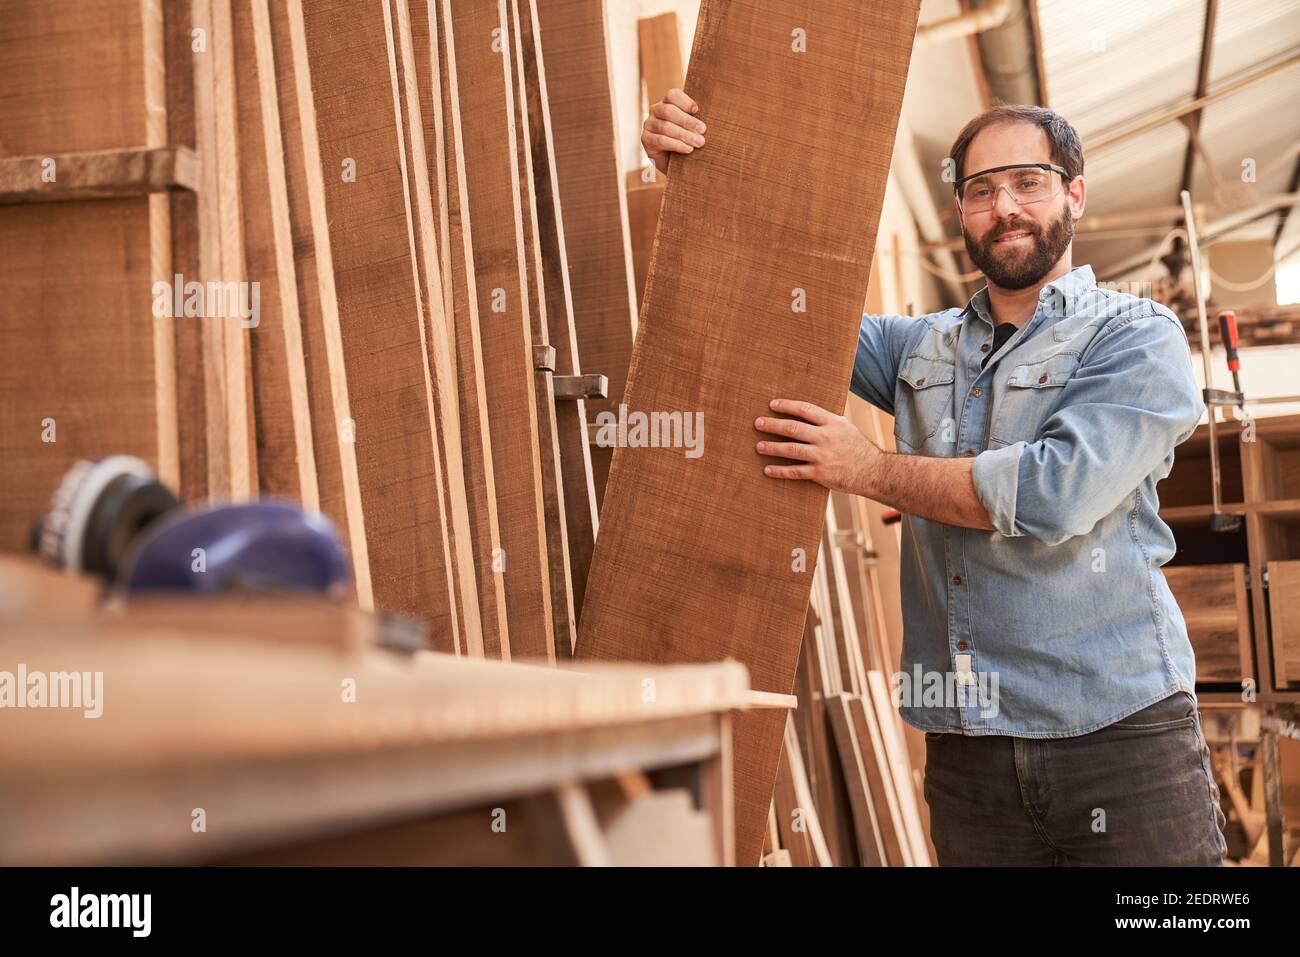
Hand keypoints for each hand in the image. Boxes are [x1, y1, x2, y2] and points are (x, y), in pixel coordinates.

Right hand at [641, 88, 705, 175]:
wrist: (678, 164)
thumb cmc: (689, 141)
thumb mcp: (694, 128)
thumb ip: (698, 119)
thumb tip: (710, 117)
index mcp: (667, 102)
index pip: (672, 95)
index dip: (684, 101)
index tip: (697, 110)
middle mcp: (656, 110)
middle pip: (669, 111)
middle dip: (688, 121)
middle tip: (703, 130)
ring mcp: (649, 124)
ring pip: (665, 127)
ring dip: (684, 135)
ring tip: (699, 143)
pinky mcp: (646, 139)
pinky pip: (660, 140)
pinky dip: (676, 145)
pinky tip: (688, 149)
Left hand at [755, 399, 880, 492]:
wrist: (874, 471)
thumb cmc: (858, 448)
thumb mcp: (846, 427)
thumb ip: (828, 421)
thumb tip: (808, 412)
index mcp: (832, 422)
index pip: (805, 409)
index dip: (786, 406)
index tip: (772, 405)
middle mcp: (826, 437)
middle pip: (793, 428)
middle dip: (773, 425)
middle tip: (757, 423)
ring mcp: (822, 456)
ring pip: (790, 449)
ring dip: (772, 447)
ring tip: (759, 446)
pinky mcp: (820, 473)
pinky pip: (795, 471)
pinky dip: (780, 471)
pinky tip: (767, 469)